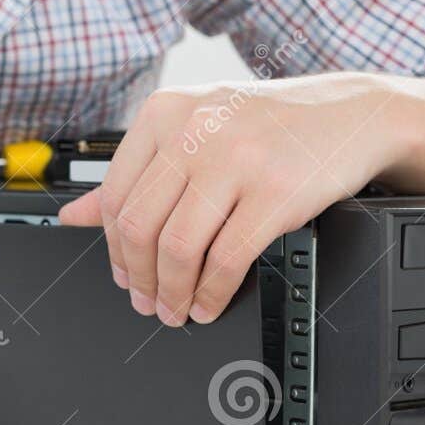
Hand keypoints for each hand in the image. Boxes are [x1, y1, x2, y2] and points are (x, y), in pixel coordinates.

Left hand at [59, 73, 409, 326]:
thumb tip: (72, 216)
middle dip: (138, 279)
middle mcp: (196, 131)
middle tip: (146, 303)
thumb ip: (136, 174)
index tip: (124, 276)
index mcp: (166, 113)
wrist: (352, 114)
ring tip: (176, 310)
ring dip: (172, 293)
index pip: (116, 196)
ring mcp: (237, 160)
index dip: (114, 250)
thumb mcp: (196, 133)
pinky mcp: (275, 193)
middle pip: (140, 227)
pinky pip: (226, 261)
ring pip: (178, 249)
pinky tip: (208, 304)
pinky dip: (211, 294)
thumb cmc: (271, 127)